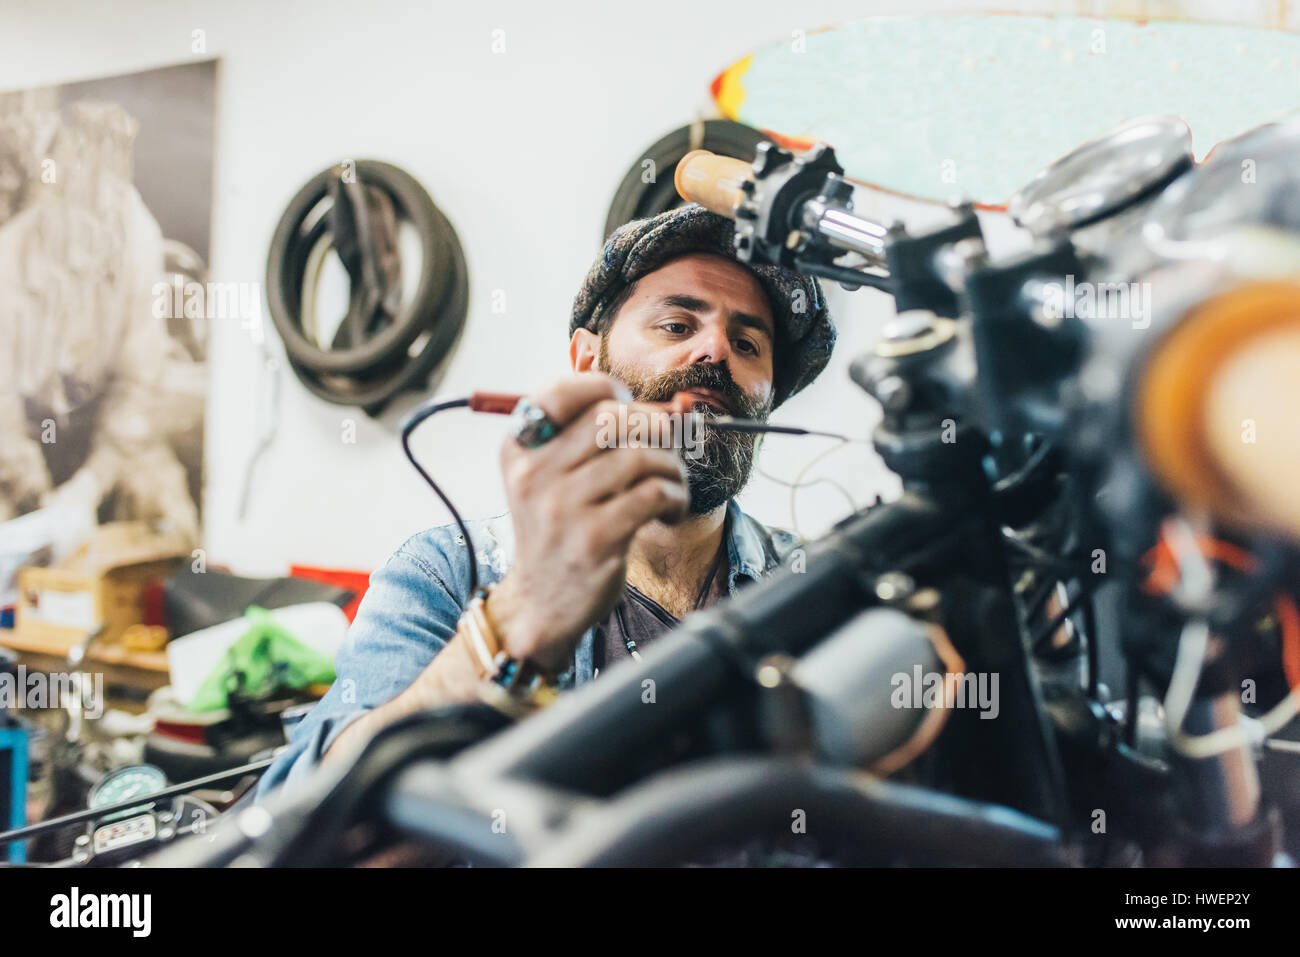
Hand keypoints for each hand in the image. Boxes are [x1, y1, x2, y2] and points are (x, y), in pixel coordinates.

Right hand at [488, 373, 689, 673]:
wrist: (541, 604)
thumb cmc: (557, 532)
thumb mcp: (545, 480)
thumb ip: (579, 438)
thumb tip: (651, 405)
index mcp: (520, 451)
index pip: (561, 393)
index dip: (605, 387)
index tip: (627, 405)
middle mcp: (535, 475)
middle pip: (610, 417)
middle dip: (651, 426)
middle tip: (661, 448)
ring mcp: (563, 508)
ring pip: (640, 455)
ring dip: (671, 467)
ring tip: (670, 485)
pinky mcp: (595, 539)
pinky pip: (654, 493)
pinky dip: (675, 495)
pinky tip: (668, 510)